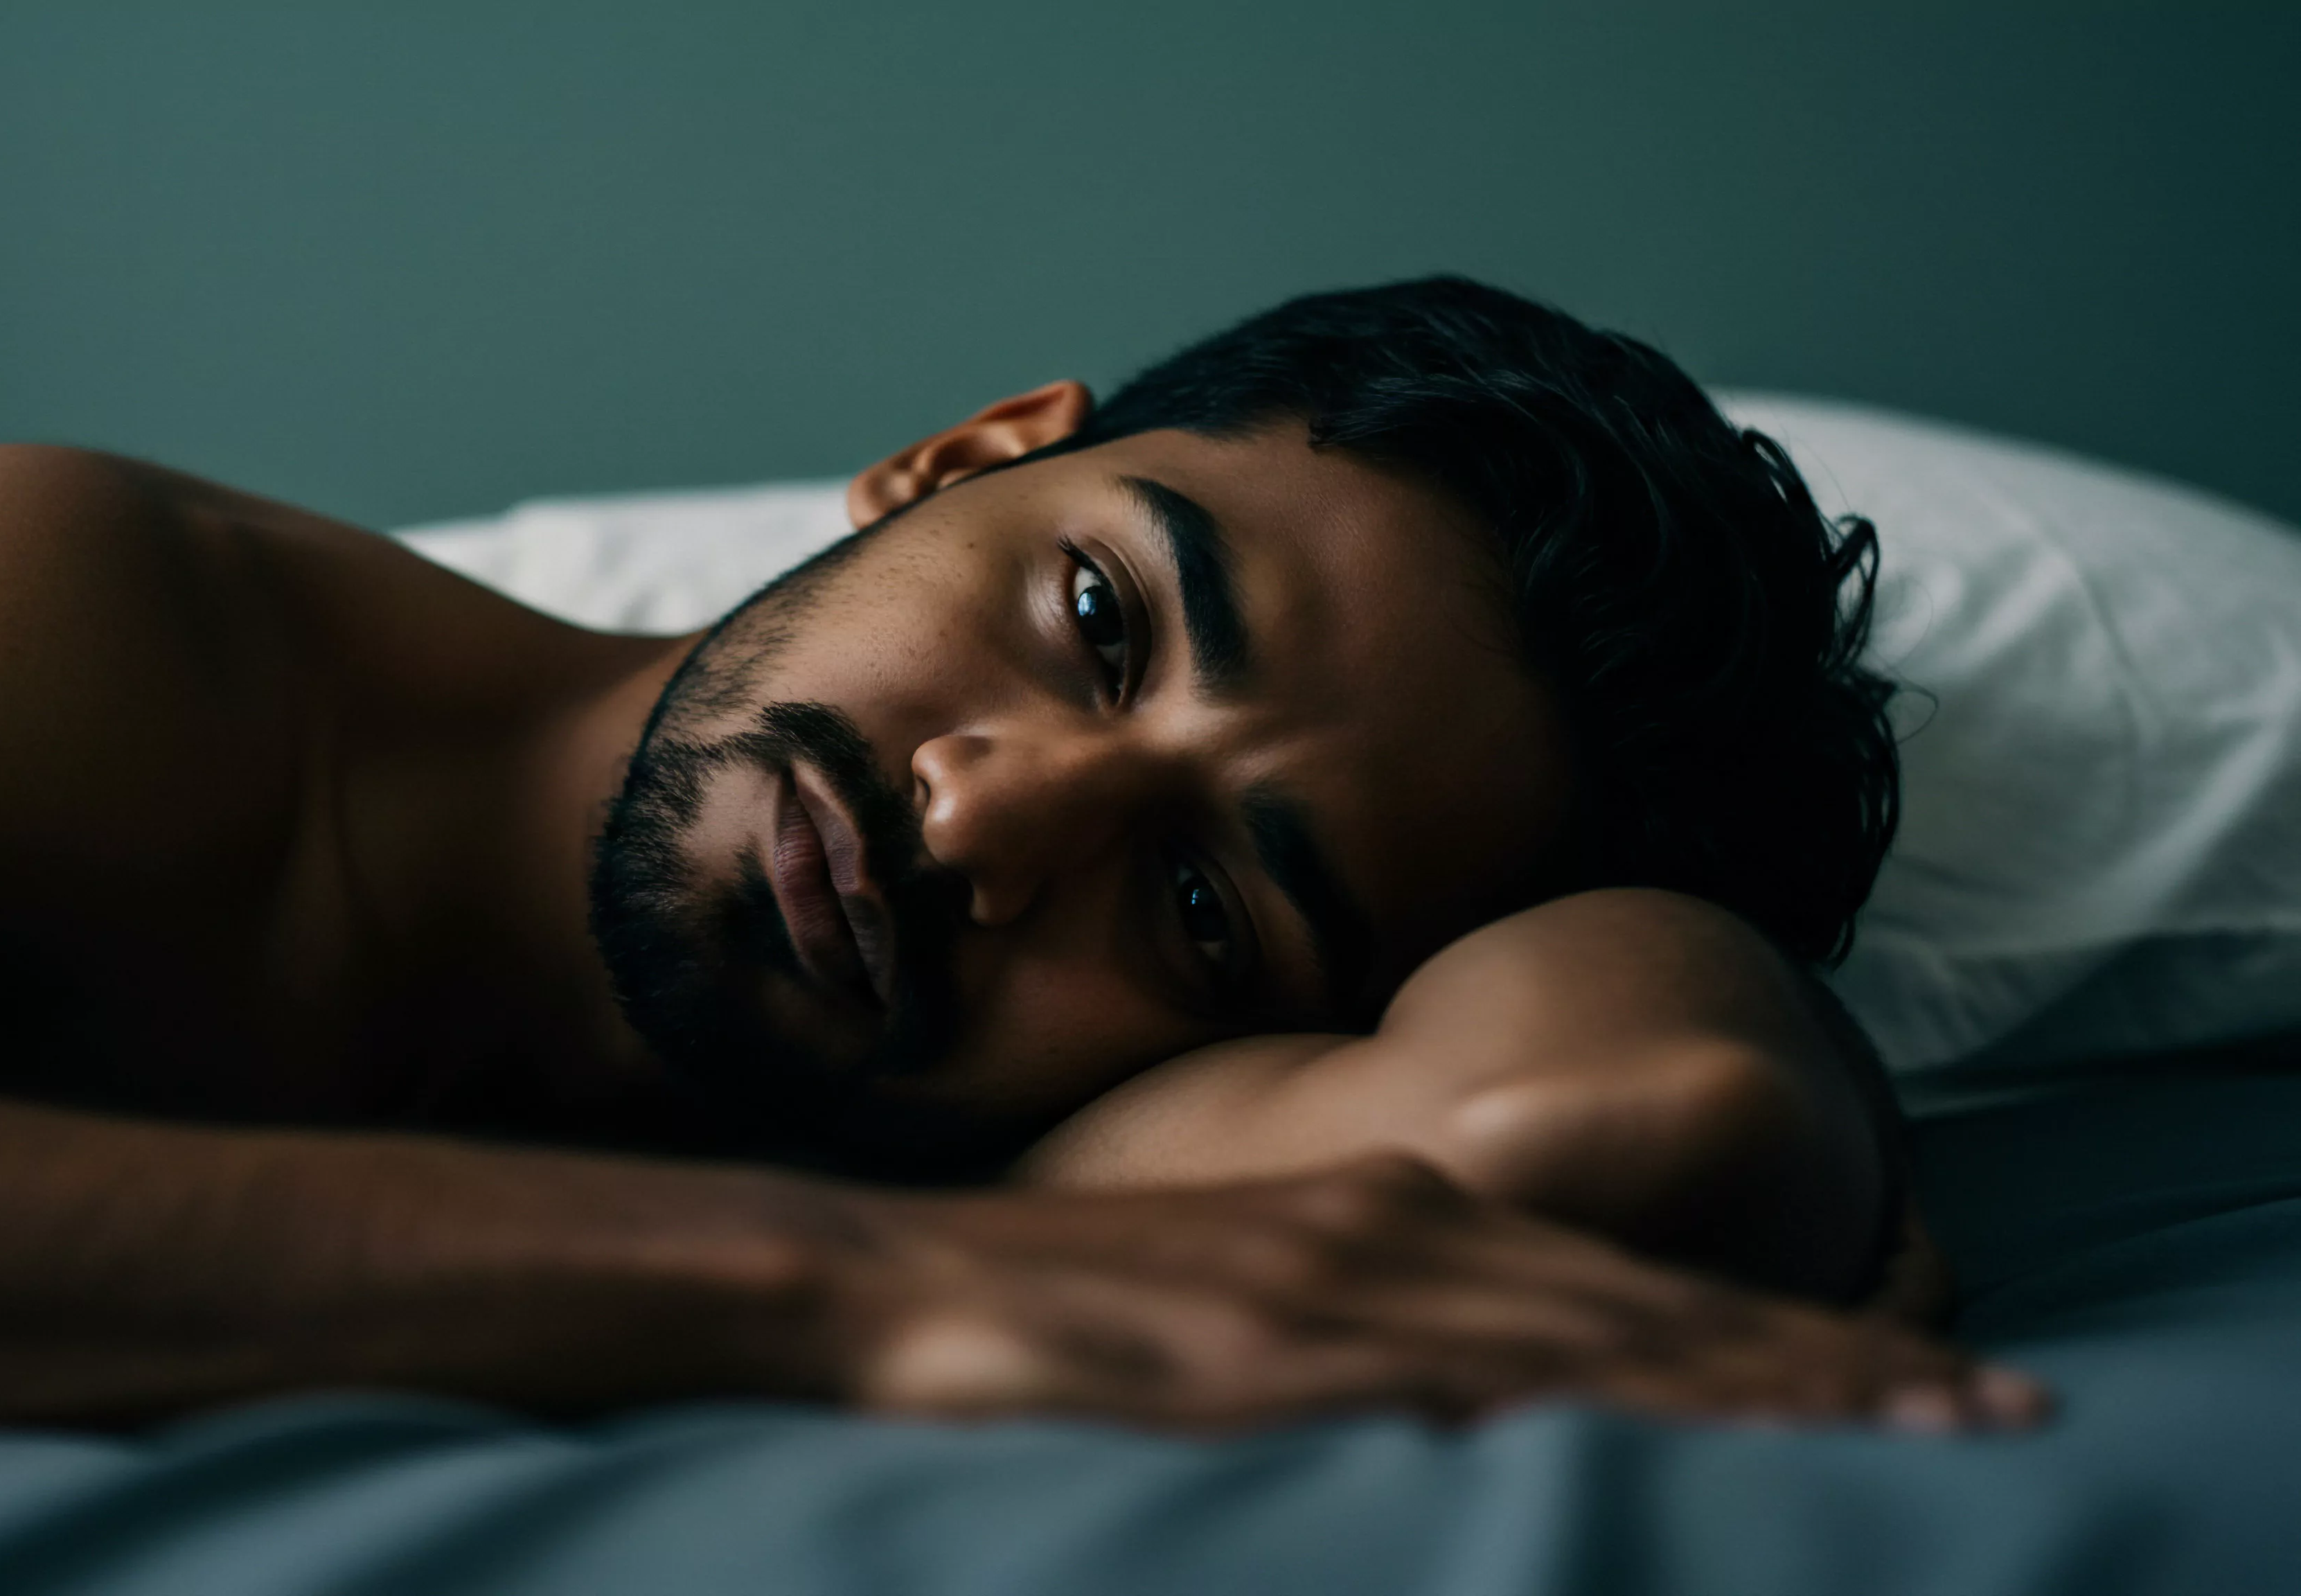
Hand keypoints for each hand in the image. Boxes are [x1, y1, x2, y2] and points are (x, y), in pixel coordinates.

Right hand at [824, 1151, 2043, 1432]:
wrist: (888, 1278)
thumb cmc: (1057, 1304)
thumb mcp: (1250, 1307)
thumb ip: (1372, 1327)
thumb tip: (1486, 1390)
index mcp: (1397, 1216)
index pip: (1632, 1286)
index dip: (1789, 1332)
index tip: (1925, 1377)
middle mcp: (1400, 1230)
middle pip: (1661, 1306)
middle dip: (1844, 1362)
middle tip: (2008, 1407)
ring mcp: (1345, 1284)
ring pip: (1608, 1336)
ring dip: (1779, 1377)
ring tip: (1930, 1420)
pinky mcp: (1281, 1343)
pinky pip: (1471, 1379)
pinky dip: (1603, 1394)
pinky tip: (1694, 1417)